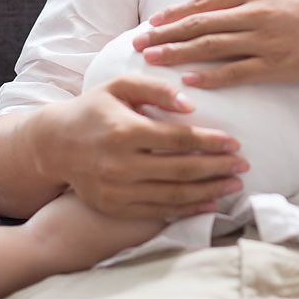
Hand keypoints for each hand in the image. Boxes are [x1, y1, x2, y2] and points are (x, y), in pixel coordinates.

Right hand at [34, 73, 249, 220]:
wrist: (54, 144)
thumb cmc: (93, 109)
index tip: (234, 142)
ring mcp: (117, 190)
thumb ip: (156, 88)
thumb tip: (191, 104)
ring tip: (233, 185)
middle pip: (180, 170)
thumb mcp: (119, 86)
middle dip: (217, 168)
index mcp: (124, 130)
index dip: (210, 142)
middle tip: (243, 165)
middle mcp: (120, 164)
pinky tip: (208, 204)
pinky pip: (157, 212)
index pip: (178, 140)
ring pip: (173, 195)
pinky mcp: (114, 207)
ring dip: (208, 192)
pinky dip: (186, 210)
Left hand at [131, 0, 298, 87]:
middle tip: (137, 44)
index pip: (205, 2)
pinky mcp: (277, 65)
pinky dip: (210, 76)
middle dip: (165, 34)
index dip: (175, 13)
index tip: (152, 22)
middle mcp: (256, 12)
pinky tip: (188, 80)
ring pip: (211, 47)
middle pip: (199, 24)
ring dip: (177, 53)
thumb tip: (223, 5)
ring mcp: (265, 39)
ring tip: (151, 60)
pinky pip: (236, 72)